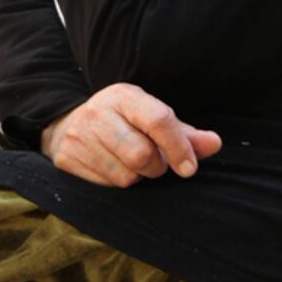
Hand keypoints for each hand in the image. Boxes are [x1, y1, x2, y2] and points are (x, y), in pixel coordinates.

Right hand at [40, 83, 222, 186]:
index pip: (158, 120)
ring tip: (131, 162)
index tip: (189, 168)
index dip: (179, 147)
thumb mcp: (151, 117)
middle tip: (153, 161)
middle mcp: (98, 112)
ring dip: (137, 176)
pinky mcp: (67, 159)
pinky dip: (118, 182)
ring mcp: (79, 136)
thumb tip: (214, 144)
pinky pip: (106, 185)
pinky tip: (114, 167)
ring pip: (125, 175)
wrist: (69, 125)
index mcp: (124, 96)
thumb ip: (185, 133)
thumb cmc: (124, 122)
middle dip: (156, 166)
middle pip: (142, 155)